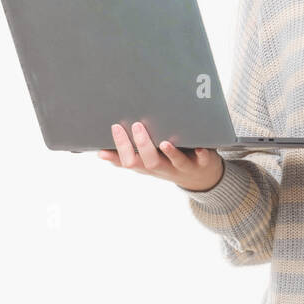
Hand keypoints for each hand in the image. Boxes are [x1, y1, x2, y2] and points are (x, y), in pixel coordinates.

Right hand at [98, 121, 224, 191]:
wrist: (201, 178)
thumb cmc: (168, 164)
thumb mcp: (146, 164)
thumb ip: (126, 158)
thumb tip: (100, 153)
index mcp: (148, 166)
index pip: (129, 161)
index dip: (121, 148)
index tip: (115, 127)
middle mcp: (164, 168)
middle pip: (150, 162)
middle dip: (143, 145)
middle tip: (136, 125)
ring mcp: (184, 167)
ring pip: (176, 163)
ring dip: (171, 153)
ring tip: (165, 142)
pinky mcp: (203, 163)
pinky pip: (203, 161)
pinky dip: (202, 154)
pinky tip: (200, 147)